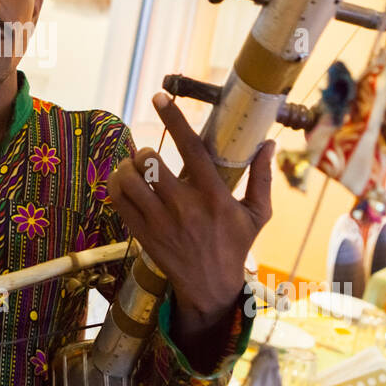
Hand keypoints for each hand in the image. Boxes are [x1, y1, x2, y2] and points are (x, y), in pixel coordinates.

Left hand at [108, 92, 273, 324]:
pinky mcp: (142, 234)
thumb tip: (268, 144)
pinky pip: (118, 200)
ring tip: (134, 169)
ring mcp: (160, 222)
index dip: (174, 119)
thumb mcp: (257, 215)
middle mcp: (185, 207)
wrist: (210, 288)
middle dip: (145, 152)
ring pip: (129, 180)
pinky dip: (116, 184)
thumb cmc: (235, 246)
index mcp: (214, 197)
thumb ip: (261, 178)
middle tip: (149, 156)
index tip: (159, 97)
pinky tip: (125, 183)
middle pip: (151, 162)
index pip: (191, 149)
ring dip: (127, 167)